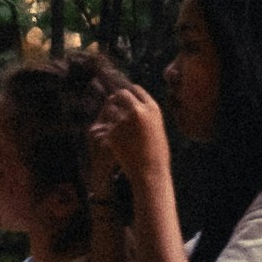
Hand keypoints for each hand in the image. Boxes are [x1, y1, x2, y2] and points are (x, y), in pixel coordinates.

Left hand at [86, 80, 169, 199]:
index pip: (136, 89)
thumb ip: (146, 115)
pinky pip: (105, 126)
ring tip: (117, 132)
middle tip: (112, 107)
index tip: (124, 98)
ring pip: (110, 110)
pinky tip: (114, 143)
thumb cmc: (156, 155)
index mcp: (153, 108)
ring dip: (110, 117)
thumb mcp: (156, 129)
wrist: (150, 172)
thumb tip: (132, 106)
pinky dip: (107, 133)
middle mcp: (138, 110)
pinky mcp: (112, 131)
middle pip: (121, 94)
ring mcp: (124, 120)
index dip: (129, 94)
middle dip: (116, 100)